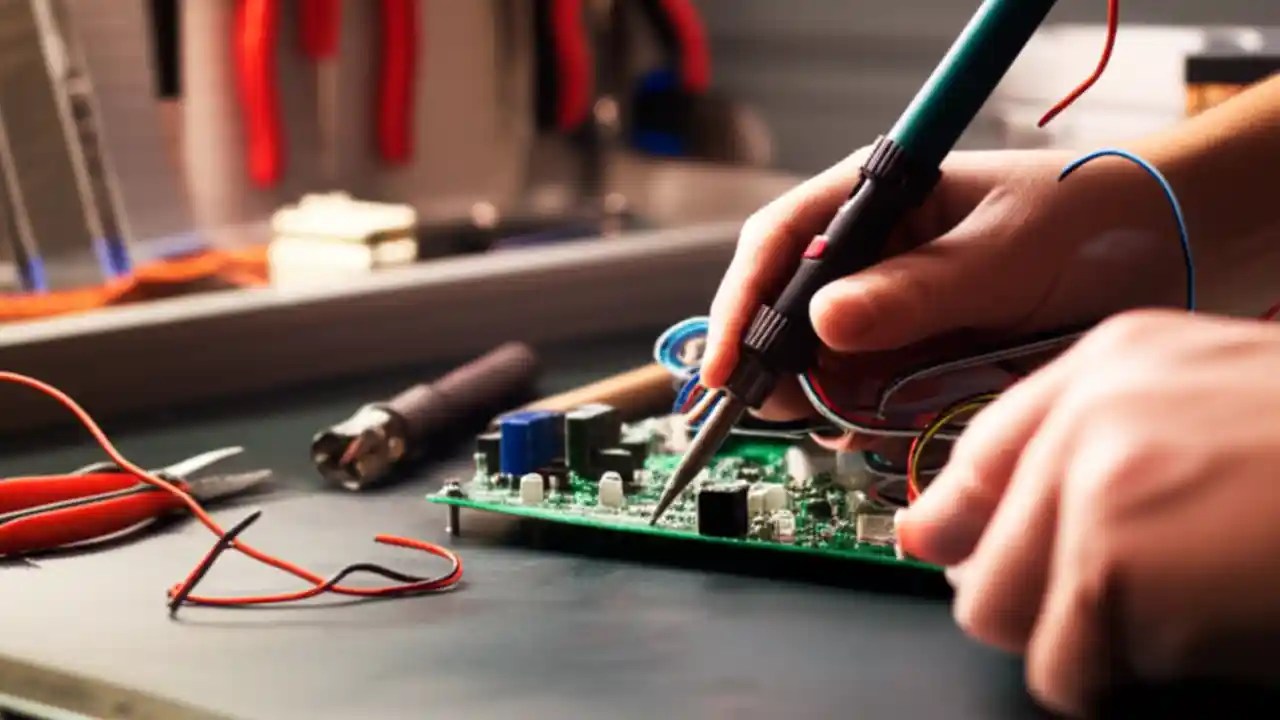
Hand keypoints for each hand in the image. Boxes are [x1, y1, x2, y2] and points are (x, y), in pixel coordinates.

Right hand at [700, 146, 1187, 420]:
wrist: (1163, 253)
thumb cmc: (1084, 221)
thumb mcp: (1004, 253)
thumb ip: (920, 289)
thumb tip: (826, 322)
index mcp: (875, 201)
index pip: (780, 242)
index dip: (742, 303)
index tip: (727, 364)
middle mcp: (869, 258)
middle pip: (785, 315)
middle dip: (781, 365)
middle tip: (790, 408)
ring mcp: (890, 313)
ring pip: (823, 368)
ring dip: (835, 399)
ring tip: (869, 412)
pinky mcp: (915, 359)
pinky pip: (870, 399)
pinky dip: (874, 419)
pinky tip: (897, 422)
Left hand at [896, 309, 1279, 715]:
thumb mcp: (1218, 408)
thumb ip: (1110, 447)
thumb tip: (972, 528)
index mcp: (1116, 359)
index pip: (983, 449)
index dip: (957, 513)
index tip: (944, 549)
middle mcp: (1089, 408)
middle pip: (975, 544)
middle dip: (1023, 595)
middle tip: (1097, 617)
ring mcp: (1094, 481)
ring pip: (1003, 610)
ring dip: (1074, 641)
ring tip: (1163, 632)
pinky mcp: (1110, 563)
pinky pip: (1064, 666)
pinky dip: (1115, 683)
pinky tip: (1190, 653)